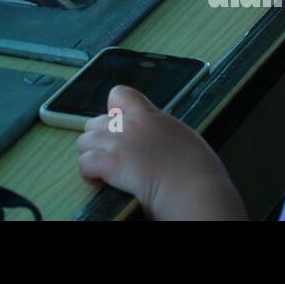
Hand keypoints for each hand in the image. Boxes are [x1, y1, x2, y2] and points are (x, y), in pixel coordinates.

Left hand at [75, 85, 245, 219]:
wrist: (197, 189)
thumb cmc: (199, 172)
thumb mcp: (185, 139)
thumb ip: (164, 135)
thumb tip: (161, 145)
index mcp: (151, 116)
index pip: (120, 94)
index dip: (112, 110)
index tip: (119, 126)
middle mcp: (132, 125)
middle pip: (96, 122)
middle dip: (98, 140)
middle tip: (110, 157)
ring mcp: (120, 142)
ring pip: (85, 141)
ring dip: (90, 156)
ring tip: (101, 172)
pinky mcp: (113, 163)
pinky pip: (85, 162)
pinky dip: (88, 173)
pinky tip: (99, 182)